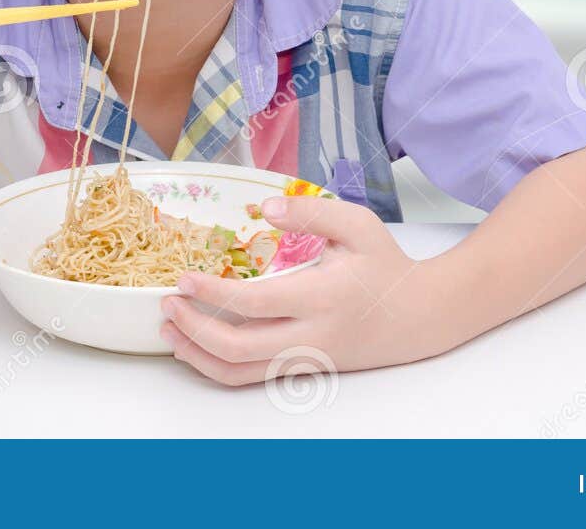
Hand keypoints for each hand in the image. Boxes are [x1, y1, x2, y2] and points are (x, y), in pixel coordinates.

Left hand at [159, 195, 465, 385]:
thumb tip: (266, 208)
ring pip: (240, 373)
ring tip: (170, 330)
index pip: (255, 305)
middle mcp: (310, 336)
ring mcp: (304, 359)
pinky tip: (197, 347)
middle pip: (238, 348)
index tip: (182, 279)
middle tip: (167, 305)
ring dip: (198, 355)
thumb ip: (311, 212)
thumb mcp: (357, 225)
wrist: (418, 317)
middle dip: (193, 329)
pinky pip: (251, 378)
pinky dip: (217, 367)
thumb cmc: (385, 266)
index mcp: (322, 297)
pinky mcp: (301, 369)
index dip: (212, 294)